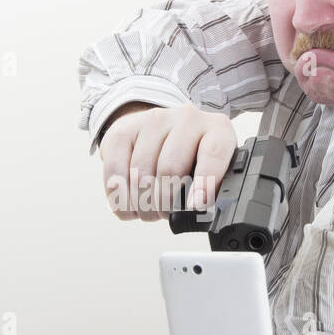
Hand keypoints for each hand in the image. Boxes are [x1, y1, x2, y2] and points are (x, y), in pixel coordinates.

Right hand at [99, 104, 236, 221]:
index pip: (213, 153)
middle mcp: (187, 118)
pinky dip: (119, 196)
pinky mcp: (124, 129)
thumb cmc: (190, 161)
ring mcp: (154, 120)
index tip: (194, 207)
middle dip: (165, 203)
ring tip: (147, 211)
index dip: (204, 183)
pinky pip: (116, 169)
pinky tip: (127, 205)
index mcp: (217, 129)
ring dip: (142, 204)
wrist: (161, 134)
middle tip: (163, 215)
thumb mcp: (210, 172)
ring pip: (142, 172)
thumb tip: (197, 216)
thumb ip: (208, 192)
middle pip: (171, 168)